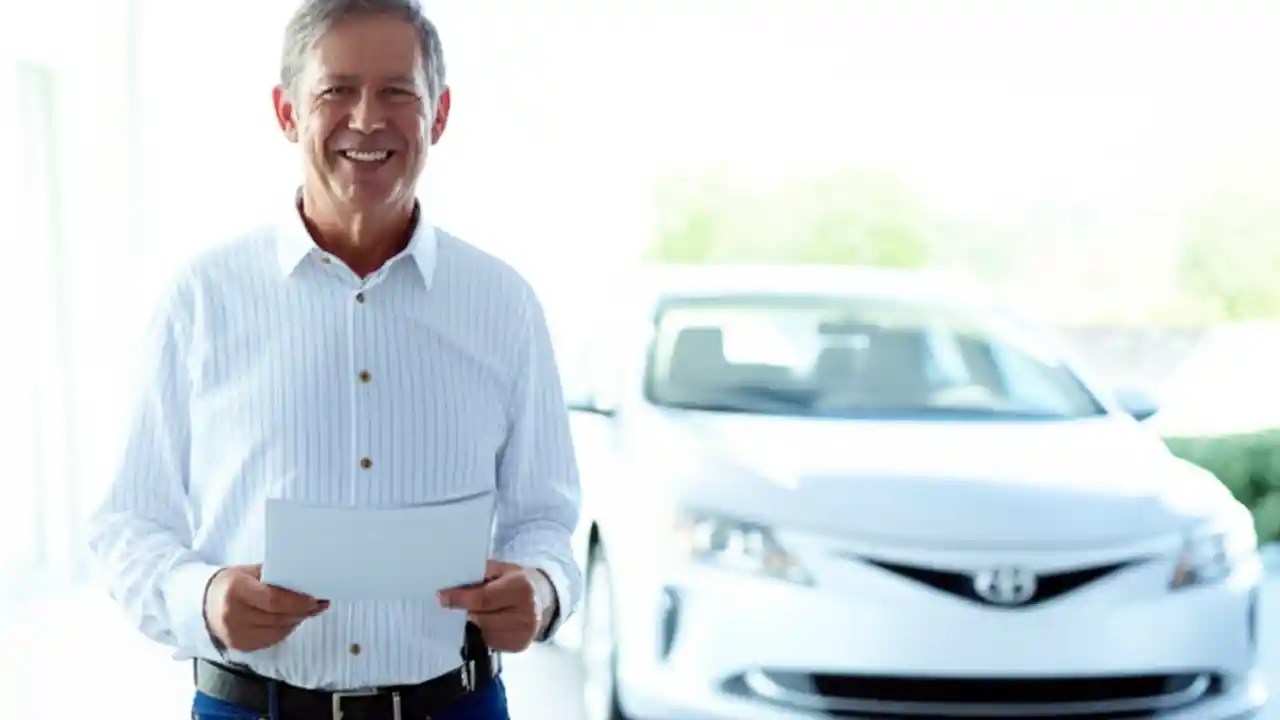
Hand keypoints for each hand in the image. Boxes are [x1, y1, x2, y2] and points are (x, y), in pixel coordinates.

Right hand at [204, 564, 328, 651]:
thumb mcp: (250, 572)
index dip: (296, 601)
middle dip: (301, 611)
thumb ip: (274, 577)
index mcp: (236, 590)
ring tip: (307, 611)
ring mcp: (235, 634)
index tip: (314, 599)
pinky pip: (271, 640)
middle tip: (318, 604)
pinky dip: (284, 630)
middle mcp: (234, 615)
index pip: (273, 600)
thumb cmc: (231, 583)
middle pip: (278, 617)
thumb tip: (304, 581)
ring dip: (296, 621)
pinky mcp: (240, 646)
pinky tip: (291, 621)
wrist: (204, 603)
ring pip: (277, 631)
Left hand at [438, 560, 552, 652]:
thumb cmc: (518, 581)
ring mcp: (524, 633)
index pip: (484, 598)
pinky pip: (490, 642)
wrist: (543, 599)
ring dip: (473, 624)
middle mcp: (526, 613)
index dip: (460, 599)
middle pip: (481, 618)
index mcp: (522, 588)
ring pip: (483, 632)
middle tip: (456, 605)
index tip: (442, 597)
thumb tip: (453, 582)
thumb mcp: (503, 569)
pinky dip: (483, 633)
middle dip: (465, 612)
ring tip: (476, 613)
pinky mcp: (519, 646)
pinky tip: (488, 623)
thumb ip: (481, 572)